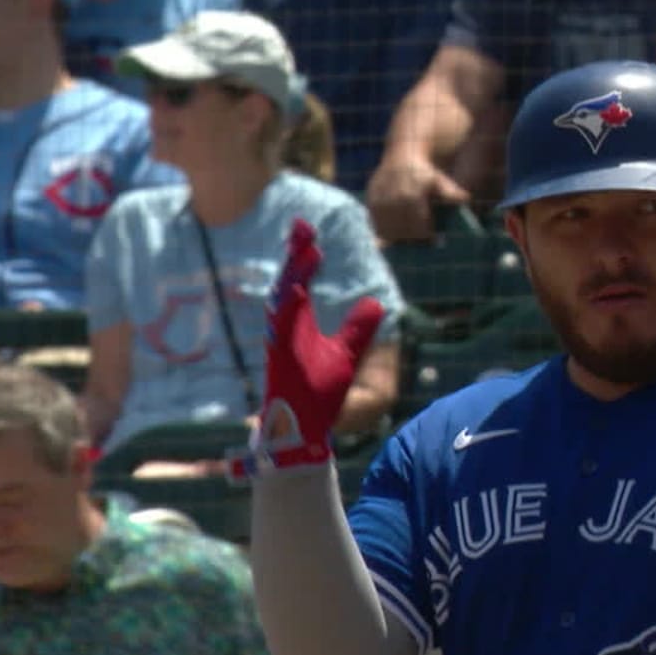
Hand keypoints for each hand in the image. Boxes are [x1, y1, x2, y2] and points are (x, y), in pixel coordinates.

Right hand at [228, 219, 384, 478]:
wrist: (305, 429)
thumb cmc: (319, 394)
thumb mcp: (347, 354)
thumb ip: (359, 328)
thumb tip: (376, 302)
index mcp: (299, 322)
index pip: (300, 280)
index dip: (303, 255)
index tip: (307, 228)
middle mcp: (286, 327)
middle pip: (288, 282)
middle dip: (295, 254)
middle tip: (303, 225)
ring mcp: (281, 342)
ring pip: (284, 301)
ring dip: (295, 275)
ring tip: (309, 250)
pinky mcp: (279, 358)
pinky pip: (282, 328)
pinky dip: (288, 307)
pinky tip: (297, 288)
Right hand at [365, 155, 469, 244]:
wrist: (402, 155)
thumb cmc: (425, 172)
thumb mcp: (440, 180)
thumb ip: (450, 192)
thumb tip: (466, 198)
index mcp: (412, 197)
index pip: (419, 229)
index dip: (426, 237)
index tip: (433, 239)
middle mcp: (394, 200)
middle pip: (403, 233)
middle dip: (412, 240)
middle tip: (420, 241)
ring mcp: (380, 201)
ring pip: (387, 232)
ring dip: (398, 239)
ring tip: (407, 237)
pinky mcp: (370, 202)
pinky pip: (376, 225)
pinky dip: (384, 233)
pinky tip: (394, 232)